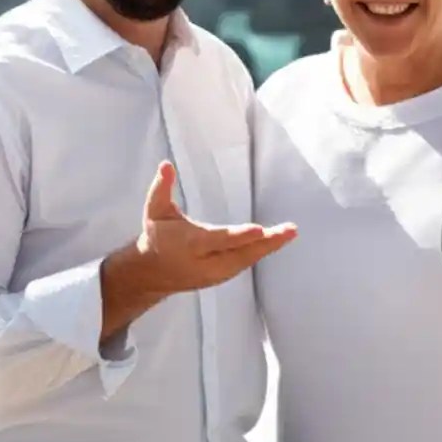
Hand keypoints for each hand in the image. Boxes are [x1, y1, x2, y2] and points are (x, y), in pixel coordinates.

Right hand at [136, 160, 296, 293]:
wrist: (151, 273)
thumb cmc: (157, 235)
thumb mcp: (155, 210)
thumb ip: (161, 187)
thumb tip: (166, 165)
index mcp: (189, 244)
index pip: (217, 240)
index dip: (238, 236)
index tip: (259, 230)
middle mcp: (205, 262)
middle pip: (239, 254)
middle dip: (266, 243)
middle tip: (289, 231)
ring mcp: (214, 273)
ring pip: (246, 260)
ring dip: (269, 247)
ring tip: (289, 232)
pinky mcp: (221, 277)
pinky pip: (245, 263)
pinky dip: (261, 252)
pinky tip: (277, 240)